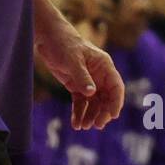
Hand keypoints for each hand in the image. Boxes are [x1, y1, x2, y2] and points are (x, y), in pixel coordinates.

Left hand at [32, 0, 123, 129]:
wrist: (48, 37)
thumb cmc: (64, 43)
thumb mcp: (72, 60)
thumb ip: (82, 77)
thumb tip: (92, 93)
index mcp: (104, 66)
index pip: (116, 87)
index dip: (116, 102)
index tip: (112, 116)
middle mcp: (99, 75)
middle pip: (106, 98)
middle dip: (102, 113)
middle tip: (96, 125)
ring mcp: (88, 81)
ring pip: (94, 103)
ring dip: (90, 115)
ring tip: (83, 127)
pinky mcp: (76, 85)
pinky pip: (81, 102)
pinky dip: (79, 113)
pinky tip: (76, 123)